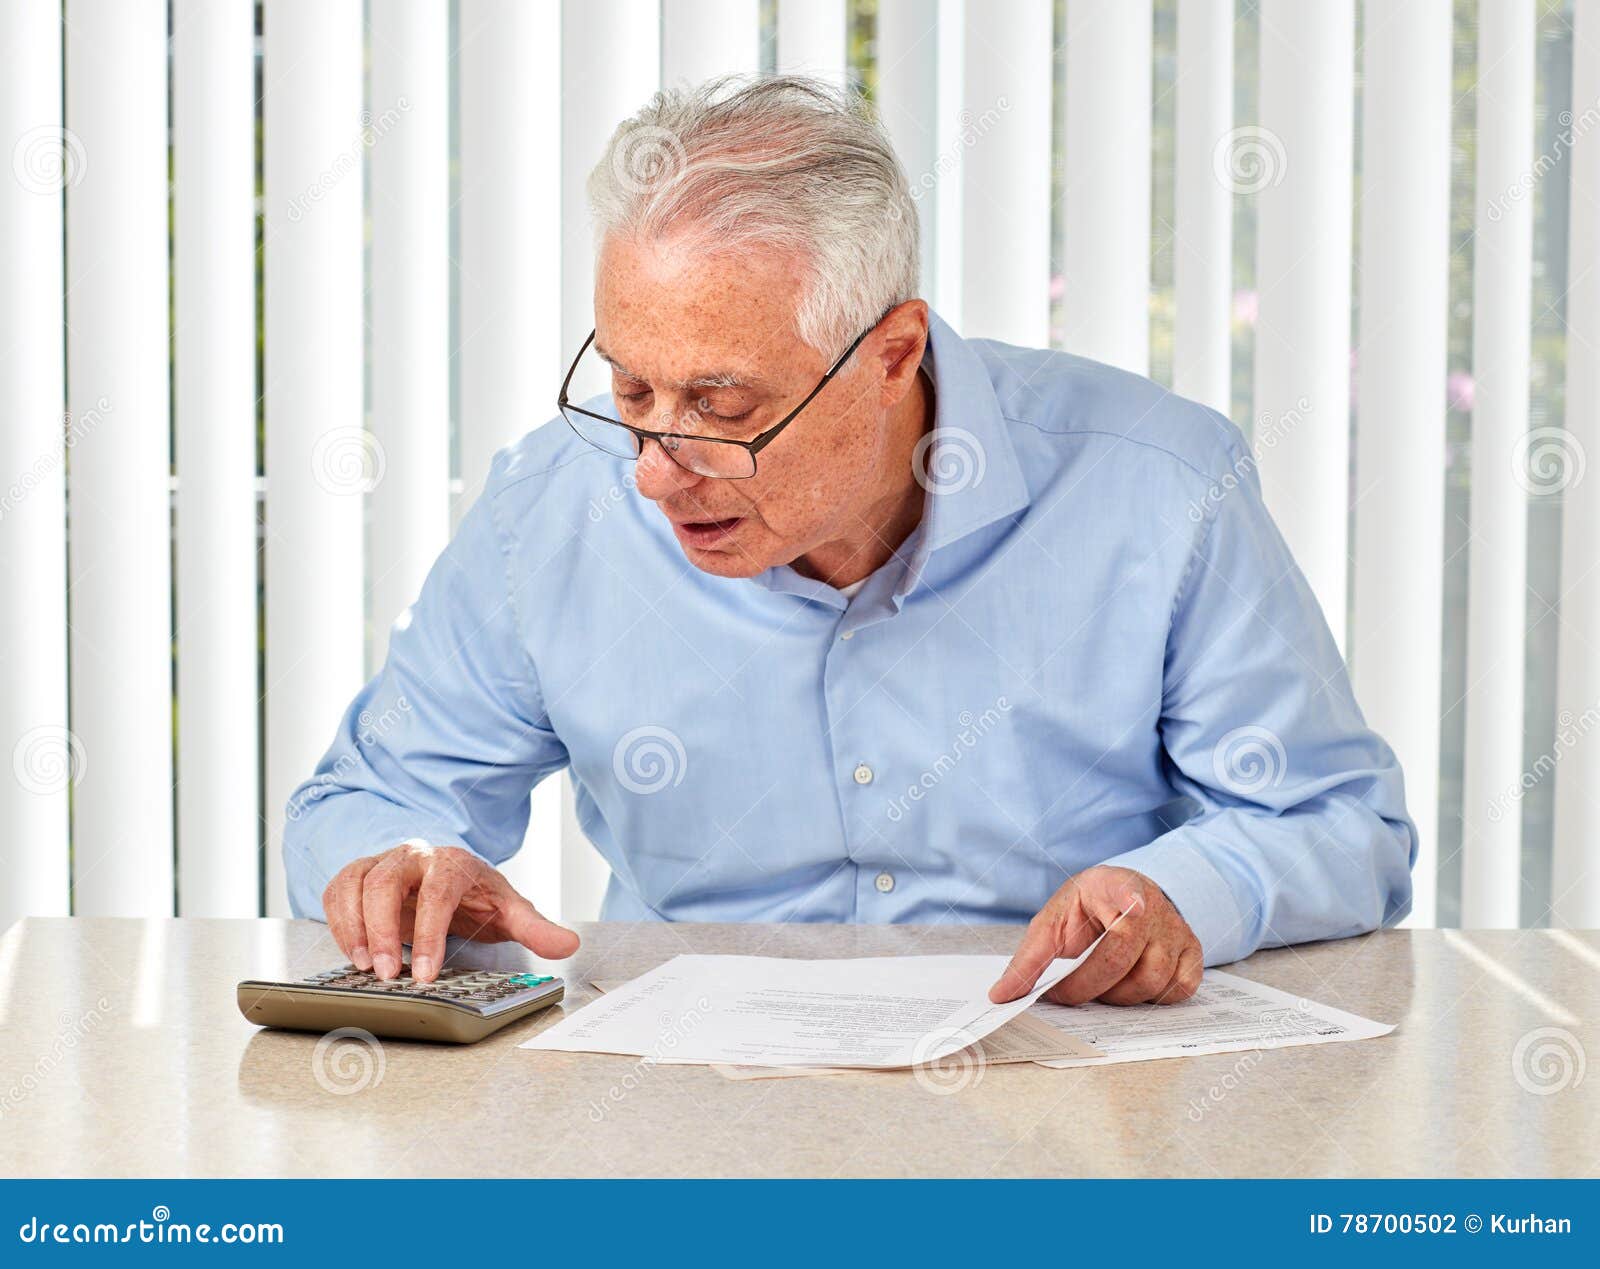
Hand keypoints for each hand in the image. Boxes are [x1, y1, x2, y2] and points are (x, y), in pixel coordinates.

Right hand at [321, 842, 579, 982]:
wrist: (449, 874)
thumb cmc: (476, 895)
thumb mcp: (509, 910)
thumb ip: (535, 927)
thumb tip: (568, 943)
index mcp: (453, 862)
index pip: (438, 890)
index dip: (429, 932)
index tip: (425, 973)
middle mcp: (414, 856)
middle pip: (387, 881)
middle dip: (382, 929)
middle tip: (387, 974)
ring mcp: (382, 863)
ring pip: (356, 883)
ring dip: (354, 927)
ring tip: (364, 968)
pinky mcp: (358, 875)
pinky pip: (337, 891)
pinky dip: (338, 922)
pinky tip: (351, 954)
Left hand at [988, 865, 1202, 1005]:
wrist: (1125, 896)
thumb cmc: (1088, 910)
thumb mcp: (1054, 920)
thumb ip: (1029, 958)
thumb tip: (1002, 995)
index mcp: (1116, 886)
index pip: (1127, 893)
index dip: (1130, 901)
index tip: (1133, 904)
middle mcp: (1155, 907)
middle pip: (1124, 956)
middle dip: (1088, 985)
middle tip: (1065, 993)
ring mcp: (1178, 931)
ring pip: (1152, 981)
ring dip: (1118, 996)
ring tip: (1098, 987)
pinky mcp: (1193, 953)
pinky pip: (1178, 990)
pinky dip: (1152, 999)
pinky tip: (1131, 987)